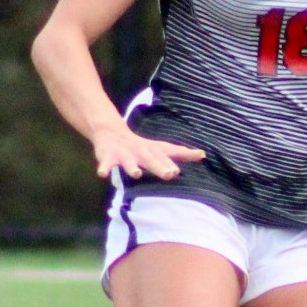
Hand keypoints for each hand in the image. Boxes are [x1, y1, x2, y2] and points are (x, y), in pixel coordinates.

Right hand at [91, 123, 205, 180]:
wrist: (111, 132)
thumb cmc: (141, 147)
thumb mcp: (161, 149)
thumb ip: (181, 153)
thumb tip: (204, 154)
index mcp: (154, 150)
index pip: (170, 153)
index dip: (184, 155)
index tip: (199, 156)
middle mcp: (141, 151)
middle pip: (152, 160)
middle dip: (160, 167)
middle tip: (170, 174)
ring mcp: (124, 154)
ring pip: (129, 162)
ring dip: (132, 168)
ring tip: (137, 174)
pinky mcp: (109, 157)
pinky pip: (106, 164)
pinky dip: (104, 168)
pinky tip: (103, 174)